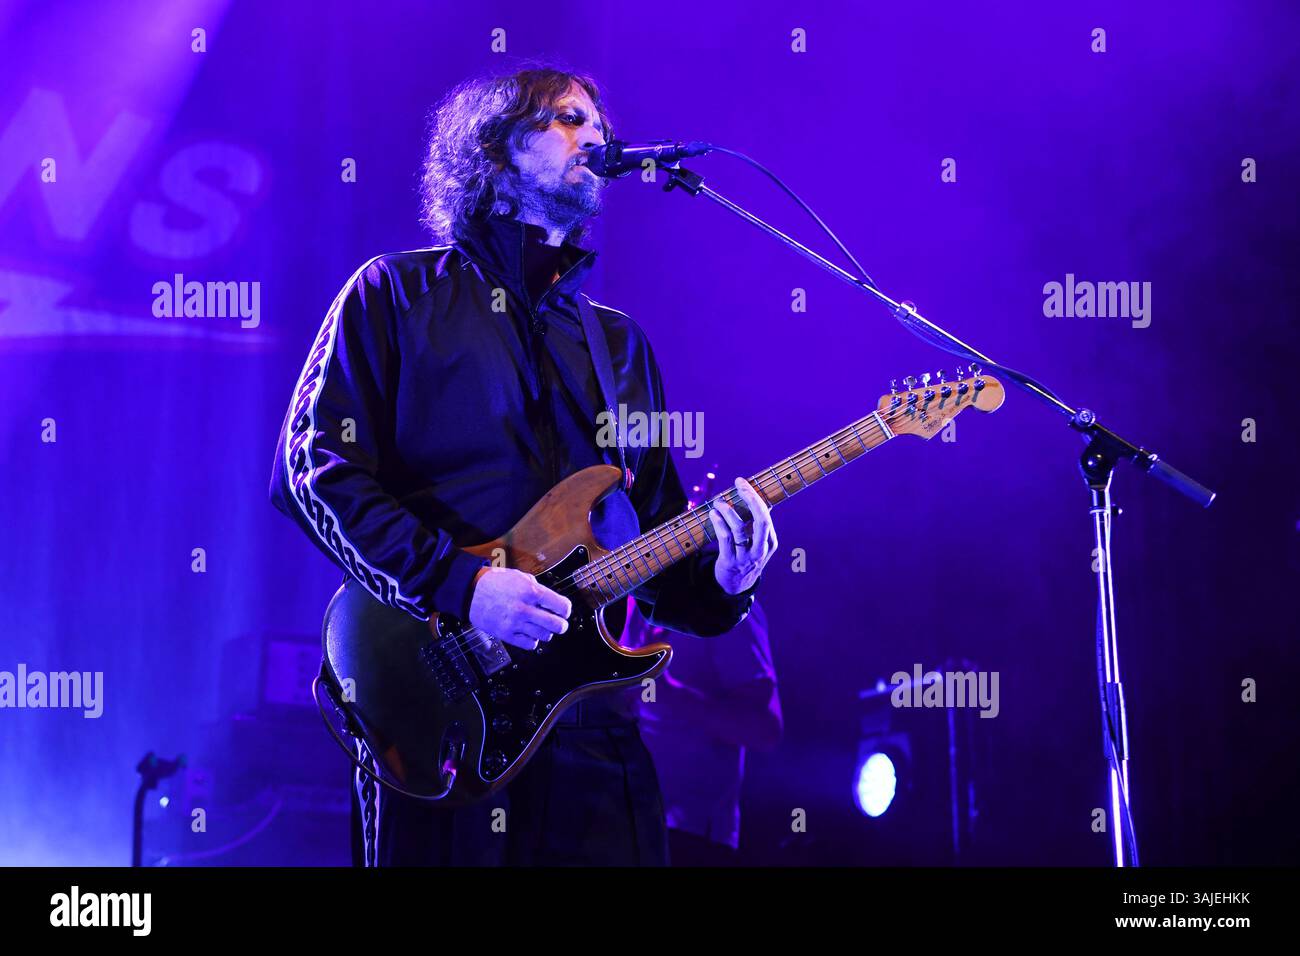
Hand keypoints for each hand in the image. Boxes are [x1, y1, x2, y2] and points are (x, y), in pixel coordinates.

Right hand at [467, 567, 570, 650]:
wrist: (471, 591)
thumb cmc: (495, 582)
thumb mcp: (520, 576)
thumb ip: (537, 588)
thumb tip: (550, 599)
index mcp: (530, 591)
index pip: (561, 606)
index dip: (566, 610)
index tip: (564, 612)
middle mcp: (525, 608)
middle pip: (556, 625)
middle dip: (562, 625)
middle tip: (560, 624)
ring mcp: (515, 623)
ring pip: (544, 636)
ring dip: (547, 633)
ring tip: (542, 628)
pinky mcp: (506, 634)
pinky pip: (529, 644)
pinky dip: (533, 640)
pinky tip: (530, 633)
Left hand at [709, 477, 775, 594]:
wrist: (736, 586)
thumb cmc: (747, 557)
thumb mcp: (759, 543)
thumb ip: (759, 525)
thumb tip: (761, 500)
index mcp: (770, 542)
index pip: (766, 515)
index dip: (755, 496)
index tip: (742, 482)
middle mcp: (761, 550)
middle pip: (761, 521)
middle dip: (750, 499)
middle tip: (738, 484)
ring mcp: (746, 557)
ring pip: (739, 529)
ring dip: (728, 511)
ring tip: (718, 502)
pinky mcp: (730, 562)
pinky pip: (725, 540)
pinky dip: (719, 524)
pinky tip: (714, 514)